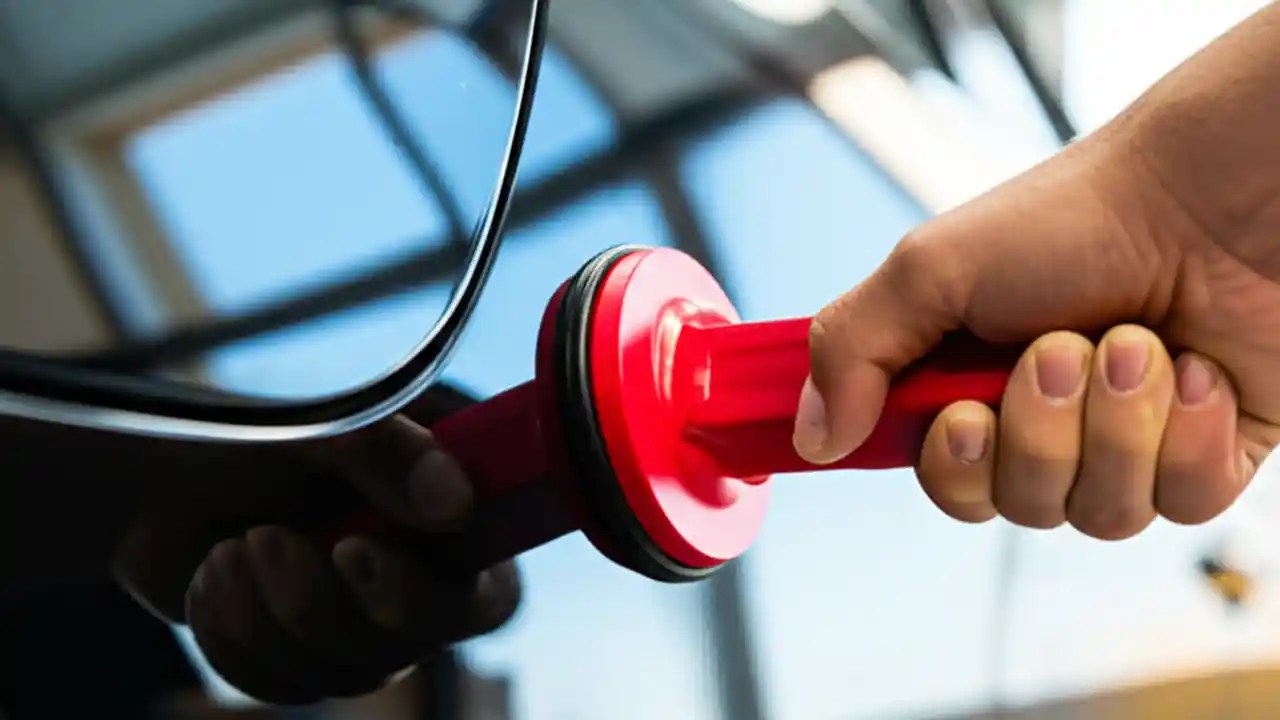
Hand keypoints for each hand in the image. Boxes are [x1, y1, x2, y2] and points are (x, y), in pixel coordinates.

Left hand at [109, 385, 519, 703]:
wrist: (169, 472)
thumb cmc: (265, 433)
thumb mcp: (326, 425)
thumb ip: (394, 454)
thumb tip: (457, 507)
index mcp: (454, 524)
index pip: (489, 600)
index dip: (425, 596)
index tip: (353, 549)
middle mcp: (423, 584)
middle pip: (407, 649)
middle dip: (320, 603)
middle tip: (266, 538)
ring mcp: (366, 628)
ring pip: (343, 676)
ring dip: (268, 616)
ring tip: (230, 547)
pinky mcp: (306, 658)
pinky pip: (283, 687)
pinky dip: (234, 637)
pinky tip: (212, 577)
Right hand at [793, 3, 1279, 538]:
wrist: (1212, 196)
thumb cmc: (1073, 217)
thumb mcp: (929, 268)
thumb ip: (851, 349)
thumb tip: (811, 435)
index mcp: (975, 383)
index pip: (940, 473)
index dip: (948, 465)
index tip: (957, 416)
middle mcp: (1048, 423)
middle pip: (1015, 504)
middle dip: (1038, 430)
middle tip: (1059, 350)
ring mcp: (1127, 444)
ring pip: (1098, 513)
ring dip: (1116, 422)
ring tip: (1135, 342)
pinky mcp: (1206, 457)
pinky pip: (1182, 502)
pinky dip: (1187, 433)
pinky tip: (1197, 369)